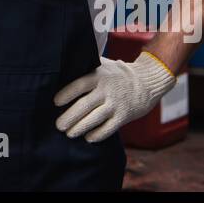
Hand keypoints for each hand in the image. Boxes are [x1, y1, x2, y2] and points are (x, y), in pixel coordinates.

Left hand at [52, 53, 175, 142]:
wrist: (147, 81)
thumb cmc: (118, 73)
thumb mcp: (103, 64)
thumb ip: (87, 67)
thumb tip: (64, 67)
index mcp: (98, 75)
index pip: (79, 85)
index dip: (66, 94)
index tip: (55, 102)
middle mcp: (106, 90)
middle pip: (84, 105)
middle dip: (69, 117)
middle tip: (58, 125)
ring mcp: (115, 104)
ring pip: (94, 119)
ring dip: (80, 128)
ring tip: (69, 133)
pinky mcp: (124, 116)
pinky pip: (108, 128)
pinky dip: (97, 135)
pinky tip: (88, 138)